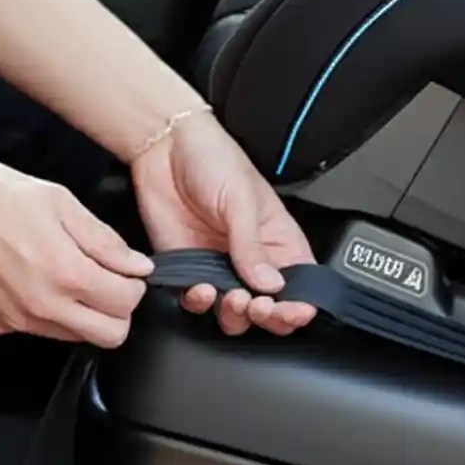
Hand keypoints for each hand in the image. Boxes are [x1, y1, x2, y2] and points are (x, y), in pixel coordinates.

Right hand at [0, 153, 153, 347]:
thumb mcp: (60, 202)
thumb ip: (105, 241)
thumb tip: (136, 265)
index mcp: (64, 272)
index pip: (126, 304)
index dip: (135, 286)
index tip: (129, 272)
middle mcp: (40, 306)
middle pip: (108, 336)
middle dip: (118, 310)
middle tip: (109, 282)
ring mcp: (13, 320)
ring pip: (72, 336)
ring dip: (82, 312)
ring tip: (65, 272)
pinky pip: (35, 329)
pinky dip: (46, 311)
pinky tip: (31, 277)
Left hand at [131, 113, 316, 335]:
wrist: (163, 147)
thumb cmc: (213, 159)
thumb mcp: (242, 199)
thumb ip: (253, 245)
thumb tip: (272, 285)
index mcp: (279, 241)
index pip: (301, 285)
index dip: (300, 305)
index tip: (293, 310)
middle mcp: (252, 260)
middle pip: (271, 308)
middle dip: (269, 316)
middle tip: (258, 306)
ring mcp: (220, 268)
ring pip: (235, 313)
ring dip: (235, 315)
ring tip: (231, 298)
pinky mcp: (188, 270)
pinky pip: (196, 302)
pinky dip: (199, 303)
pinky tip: (200, 288)